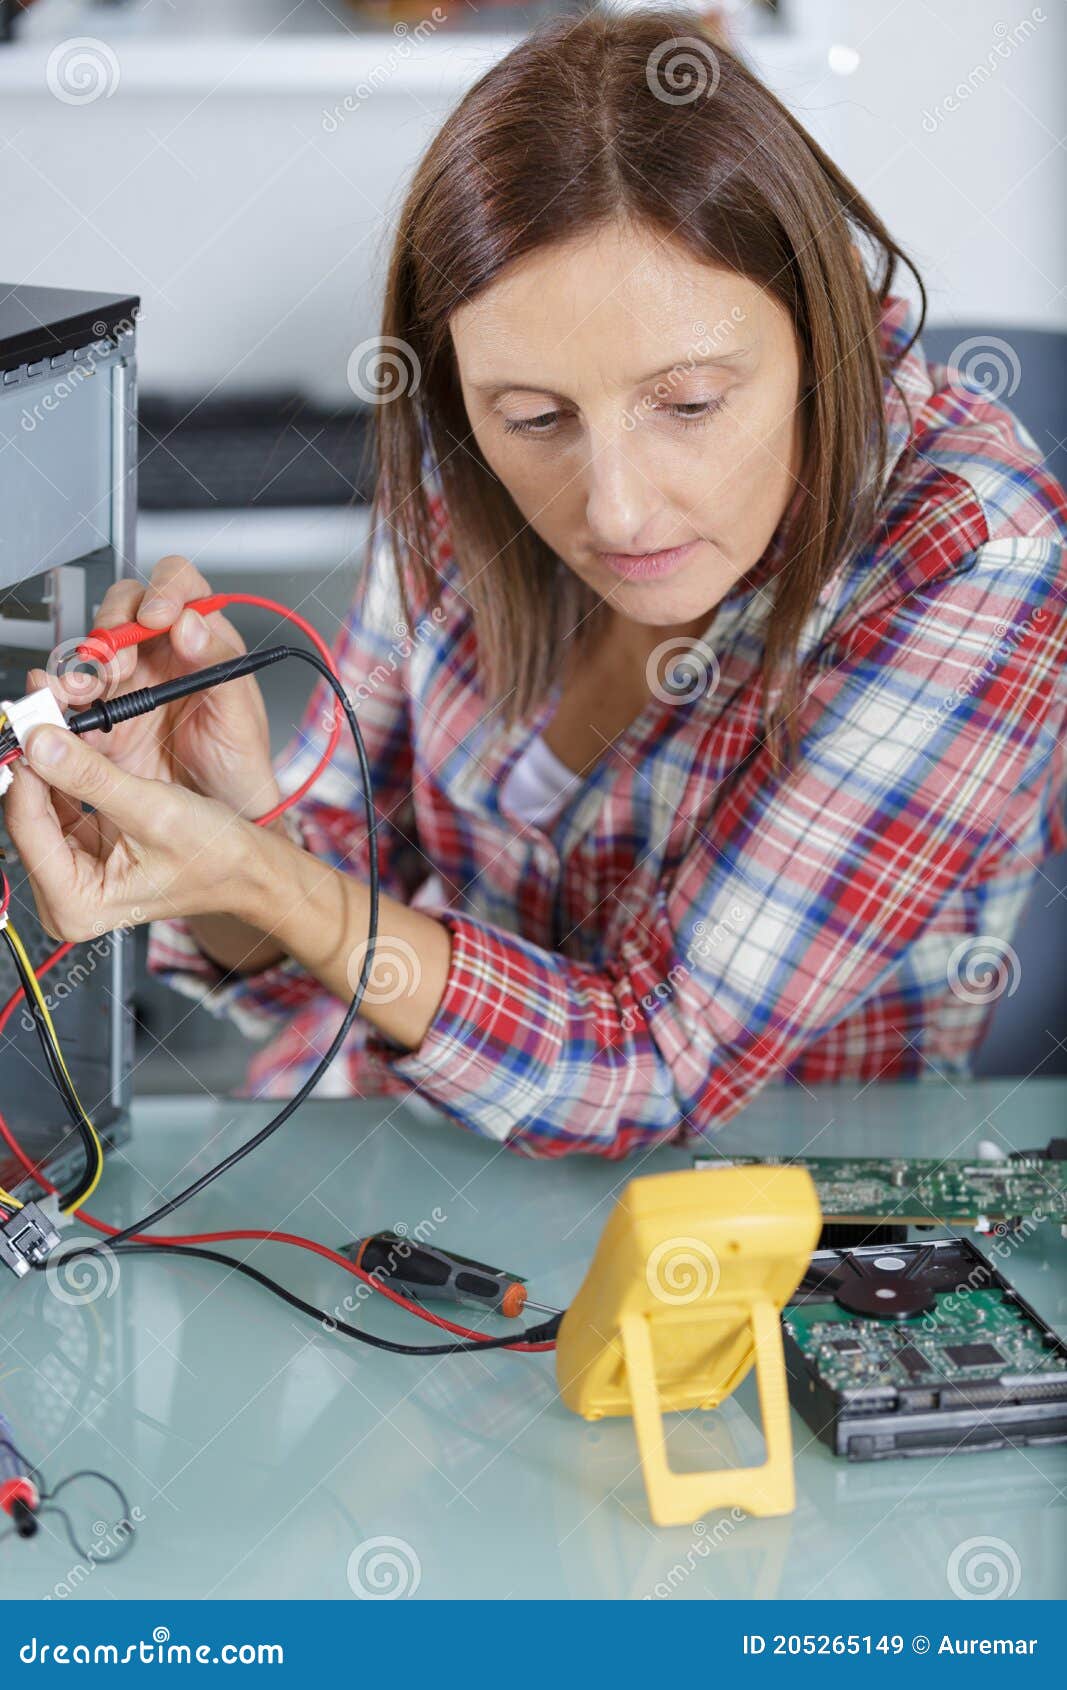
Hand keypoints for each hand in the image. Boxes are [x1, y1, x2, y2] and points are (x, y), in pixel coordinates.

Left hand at [3, 720, 265, 942]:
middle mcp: (66, 896)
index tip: (29, 720)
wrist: (249, 866)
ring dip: (46, 760)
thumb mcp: (153, 810)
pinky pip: (57, 804)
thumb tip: (41, 744)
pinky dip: (63, 770)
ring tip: (53, 718)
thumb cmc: (215, 857)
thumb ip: (90, 776)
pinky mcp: (82, 852)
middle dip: (34, 761)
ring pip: (38, 804)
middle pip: (26, 815)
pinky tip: (69, 740)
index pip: (26, 825)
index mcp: (77, 905)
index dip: (27, 766)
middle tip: (39, 711)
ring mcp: (72, 874)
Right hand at [50, 554, 278, 820]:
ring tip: (88, 688)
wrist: (223, 816)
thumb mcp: (241, 714)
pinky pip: (72, 699)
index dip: (164, 588)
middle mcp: (161, 654)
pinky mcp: (102, 721)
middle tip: (117, 661)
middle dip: (113, 629)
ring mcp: (128, 685)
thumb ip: (218, 663)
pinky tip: (63, 706)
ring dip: (83, 665)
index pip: (179, 586)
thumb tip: (191, 622)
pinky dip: (60, 698)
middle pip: (123, 611)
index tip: (157, 614)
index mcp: (202, 640)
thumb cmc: (242, 764)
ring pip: (92, 651)